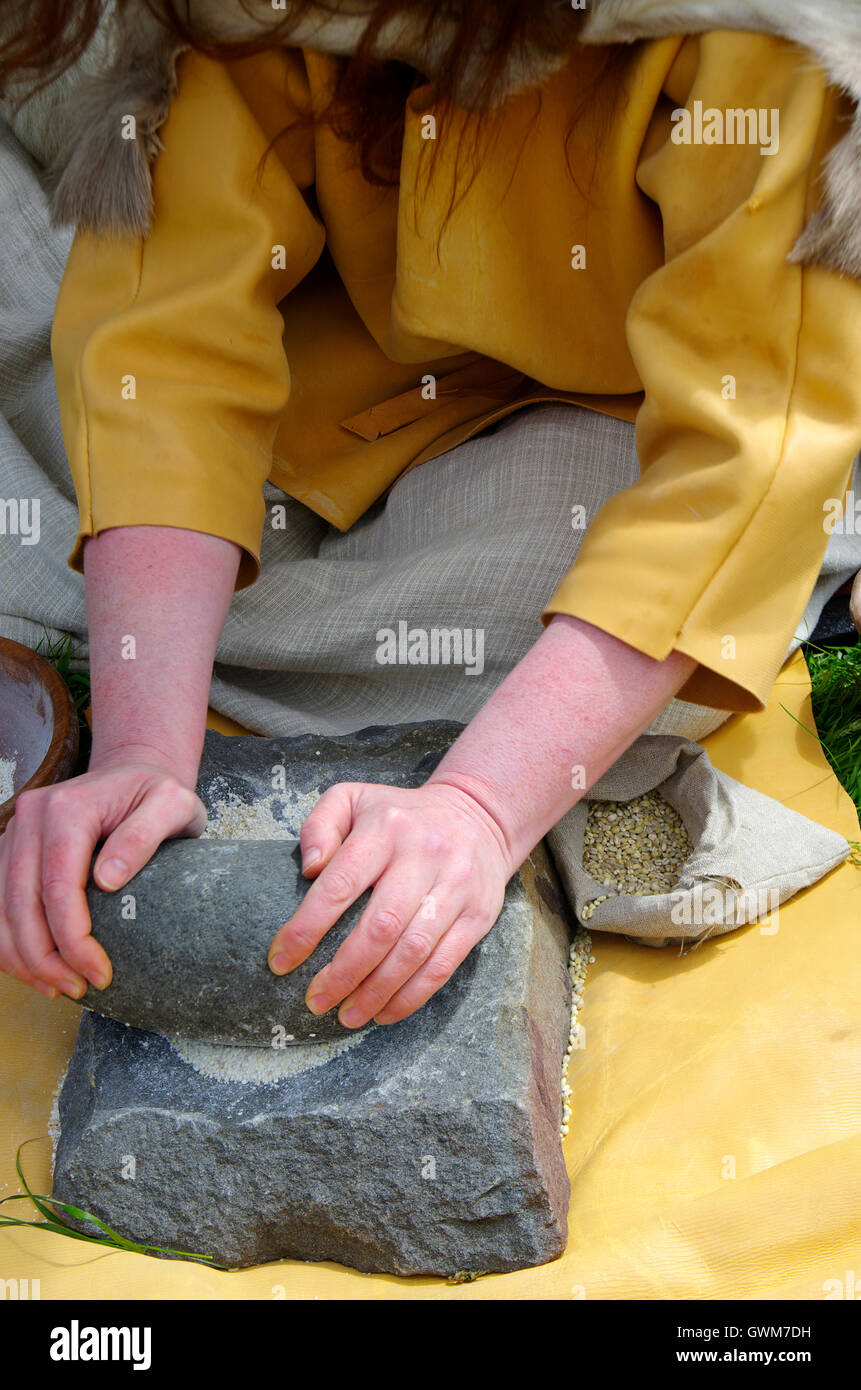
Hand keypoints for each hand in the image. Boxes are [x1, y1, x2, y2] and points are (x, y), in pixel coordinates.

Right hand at [0, 748, 206, 999]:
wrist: (134, 771)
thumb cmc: (157, 792)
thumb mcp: (173, 804)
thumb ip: (144, 836)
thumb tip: (108, 881)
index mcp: (68, 808)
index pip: (58, 887)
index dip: (73, 940)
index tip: (99, 972)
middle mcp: (31, 817)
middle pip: (21, 903)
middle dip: (45, 958)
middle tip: (78, 990)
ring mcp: (15, 832)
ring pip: (0, 908)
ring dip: (21, 957)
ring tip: (57, 988)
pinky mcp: (12, 849)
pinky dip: (9, 941)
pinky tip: (35, 968)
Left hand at [268, 780, 515, 1027]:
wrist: (480, 816)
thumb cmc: (400, 816)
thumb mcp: (354, 799)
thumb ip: (320, 826)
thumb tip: (310, 869)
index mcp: (385, 828)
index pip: (340, 885)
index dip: (307, 929)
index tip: (281, 961)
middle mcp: (424, 856)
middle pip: (380, 927)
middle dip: (343, 972)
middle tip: (316, 1000)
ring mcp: (456, 887)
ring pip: (413, 952)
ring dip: (376, 992)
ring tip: (346, 1015)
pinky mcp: (478, 914)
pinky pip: (444, 964)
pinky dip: (412, 996)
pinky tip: (385, 1011)